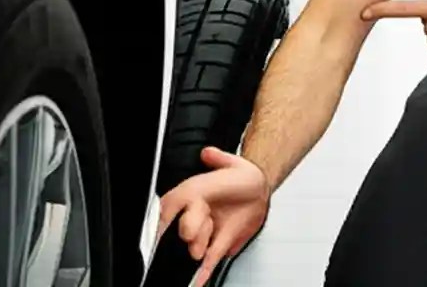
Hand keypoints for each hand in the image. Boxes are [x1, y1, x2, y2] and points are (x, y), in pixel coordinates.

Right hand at [155, 147, 269, 285]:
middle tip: (205, 222)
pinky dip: (201, 273)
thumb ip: (217, 161)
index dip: (167, 217)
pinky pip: (208, 261)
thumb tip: (208, 153)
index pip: (171, 207)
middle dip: (192, 230)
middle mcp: (195, 214)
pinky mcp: (219, 244)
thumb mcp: (231, 165)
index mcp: (192, 194)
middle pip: (183, 230)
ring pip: (195, 246)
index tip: (167, 223)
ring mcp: (207, 231)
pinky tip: (196, 281)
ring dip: (200, 245)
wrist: (260, 188)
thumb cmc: (242, 175)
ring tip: (212, 232)